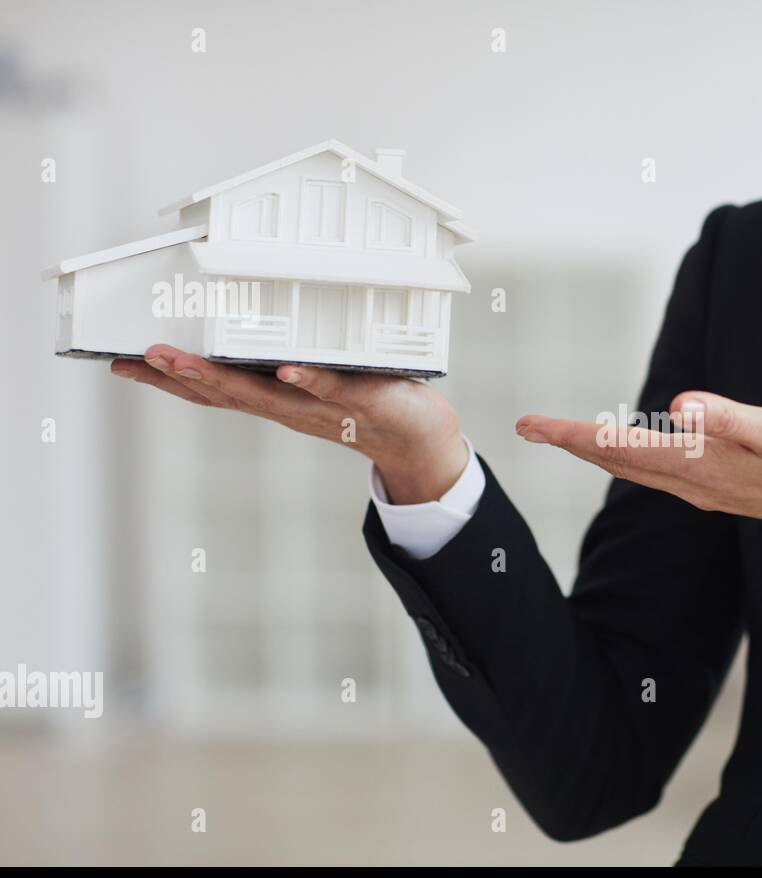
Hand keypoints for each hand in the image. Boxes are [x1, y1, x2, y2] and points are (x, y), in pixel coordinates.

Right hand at [110, 344, 467, 503]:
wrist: (420, 439)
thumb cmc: (368, 401)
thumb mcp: (315, 382)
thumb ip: (282, 362)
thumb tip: (247, 333)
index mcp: (275, 398)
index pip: (213, 389)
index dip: (166, 379)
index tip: (120, 361)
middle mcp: (290, 405)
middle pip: (225, 392)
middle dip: (178, 375)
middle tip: (135, 357)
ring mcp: (323, 405)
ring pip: (266, 393)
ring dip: (224, 377)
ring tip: (182, 360)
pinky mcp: (363, 400)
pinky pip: (332, 389)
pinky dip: (309, 379)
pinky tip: (286, 369)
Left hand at [515, 391, 761, 570]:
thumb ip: (730, 418)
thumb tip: (680, 407)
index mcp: (700, 464)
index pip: (621, 447)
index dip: (572, 435)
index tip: (532, 424)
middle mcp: (693, 482)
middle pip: (616, 461)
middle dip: (571, 444)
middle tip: (529, 426)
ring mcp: (704, 489)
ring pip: (634, 469)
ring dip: (595, 452)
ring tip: (566, 437)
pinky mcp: (718, 488)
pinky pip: (656, 473)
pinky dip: (628, 458)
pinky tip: (628, 452)